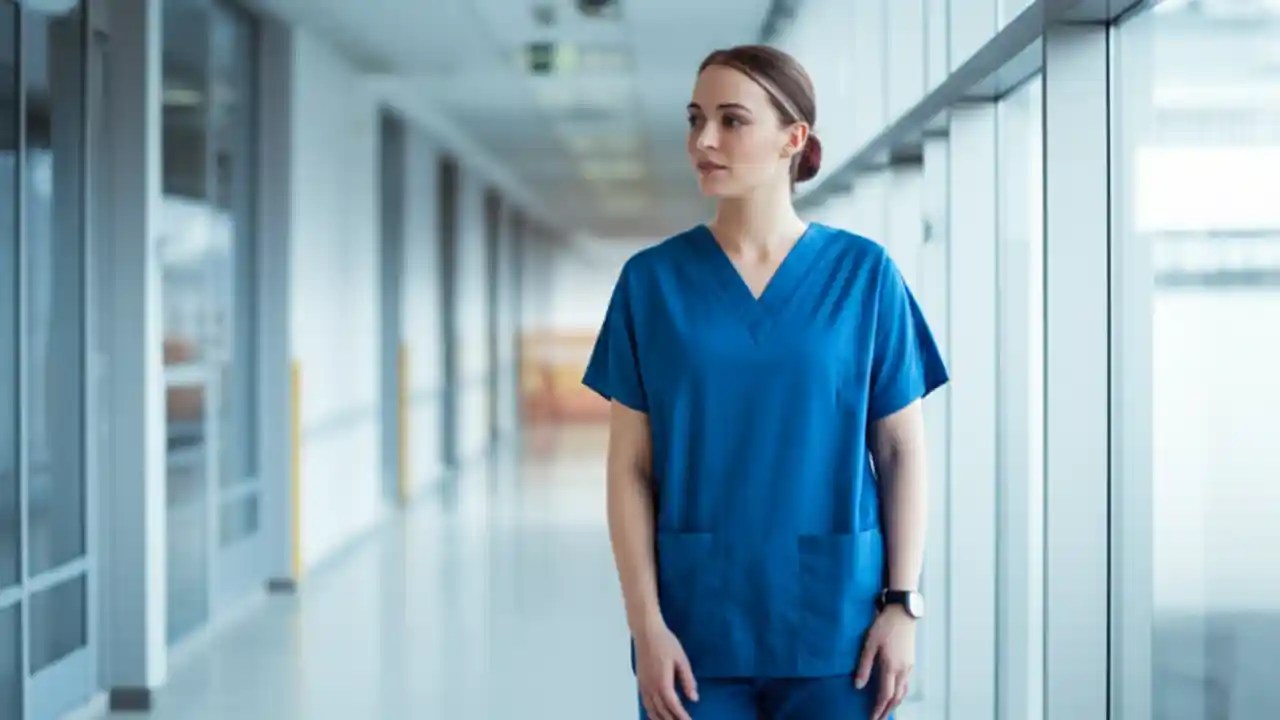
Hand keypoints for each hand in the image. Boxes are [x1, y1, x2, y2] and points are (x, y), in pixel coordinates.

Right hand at [635, 619, 698, 719]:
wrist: (646, 631)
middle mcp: (651, 686)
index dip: (681, 716)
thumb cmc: (665, 642)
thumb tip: (694, 698)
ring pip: (651, 709)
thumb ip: (688, 680)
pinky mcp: (640, 682)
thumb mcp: (681, 659)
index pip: (672, 705)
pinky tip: (655, 714)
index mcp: (662, 681)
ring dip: (660, 719)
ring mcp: (643, 685)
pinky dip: (650, 712)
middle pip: (661, 710)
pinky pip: (644, 702)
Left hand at [854, 605, 915, 719]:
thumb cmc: (884, 625)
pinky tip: (894, 692)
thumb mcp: (869, 645)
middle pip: (896, 697)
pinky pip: (906, 683)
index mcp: (891, 667)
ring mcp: (908, 666)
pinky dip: (900, 693)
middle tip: (879, 719)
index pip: (885, 695)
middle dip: (887, 710)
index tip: (872, 718)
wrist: (903, 612)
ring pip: (903, 691)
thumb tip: (858, 685)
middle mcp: (902, 670)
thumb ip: (864, 666)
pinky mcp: (910, 661)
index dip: (878, 709)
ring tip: (886, 710)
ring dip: (894, 703)